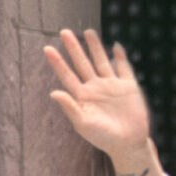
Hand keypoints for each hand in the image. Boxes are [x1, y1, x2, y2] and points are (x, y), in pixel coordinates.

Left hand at [42, 29, 150, 158]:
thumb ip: (69, 107)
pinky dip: (120, 57)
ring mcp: (111, 85)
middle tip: (64, 32)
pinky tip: (115, 46)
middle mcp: (95, 87)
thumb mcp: (83, 123)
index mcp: (81, 96)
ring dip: (95, 47)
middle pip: (82, 63)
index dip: (57, 62)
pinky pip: (124, 68)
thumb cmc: (102, 137)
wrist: (127, 143)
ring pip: (101, 61)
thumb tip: (53, 92)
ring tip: (88, 32)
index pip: (66, 75)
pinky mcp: (128, 87)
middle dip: (74, 48)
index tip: (47, 48)